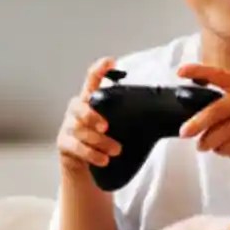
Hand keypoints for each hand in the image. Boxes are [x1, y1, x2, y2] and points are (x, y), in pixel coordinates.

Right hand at [56, 57, 121, 173]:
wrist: (87, 168)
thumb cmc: (105, 143)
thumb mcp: (118, 128)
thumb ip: (131, 119)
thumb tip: (166, 119)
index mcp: (91, 101)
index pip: (92, 80)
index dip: (100, 69)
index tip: (111, 62)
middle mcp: (77, 111)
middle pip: (78, 106)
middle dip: (91, 116)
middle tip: (106, 126)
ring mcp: (68, 127)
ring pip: (79, 130)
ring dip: (99, 141)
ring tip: (115, 150)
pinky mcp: (63, 144)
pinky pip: (75, 147)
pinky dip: (91, 154)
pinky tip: (103, 159)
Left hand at [177, 64, 229, 157]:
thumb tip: (203, 111)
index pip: (218, 74)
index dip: (198, 71)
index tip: (180, 71)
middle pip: (215, 112)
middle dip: (196, 124)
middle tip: (184, 133)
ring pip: (223, 133)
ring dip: (209, 142)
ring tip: (204, 146)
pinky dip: (224, 150)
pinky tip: (222, 150)